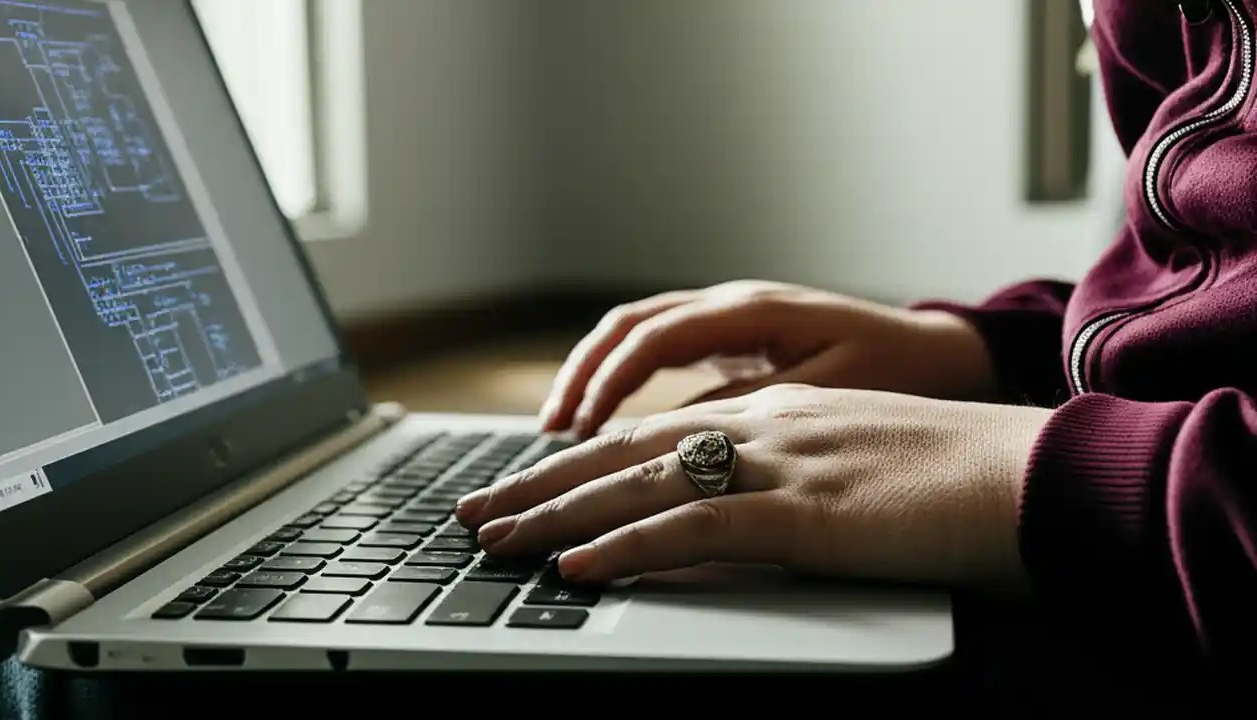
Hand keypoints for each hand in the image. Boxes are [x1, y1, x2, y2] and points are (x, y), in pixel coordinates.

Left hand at [458, 385, 1051, 590]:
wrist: (1045, 472)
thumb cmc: (969, 477)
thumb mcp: (866, 461)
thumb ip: (801, 473)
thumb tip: (750, 506)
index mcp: (781, 411)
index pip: (658, 433)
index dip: (585, 459)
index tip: (531, 484)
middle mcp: (766, 424)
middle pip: (627, 452)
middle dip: (542, 485)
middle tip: (476, 512)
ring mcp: (782, 463)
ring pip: (639, 484)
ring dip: (556, 517)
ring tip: (494, 541)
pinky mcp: (805, 513)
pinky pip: (693, 528)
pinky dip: (624, 548)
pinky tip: (575, 569)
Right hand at [537, 280, 997, 437]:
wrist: (945, 353)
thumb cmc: (898, 371)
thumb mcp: (828, 394)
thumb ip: (752, 411)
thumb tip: (676, 438)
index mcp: (751, 310)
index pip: (652, 338)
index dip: (607, 383)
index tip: (575, 430)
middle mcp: (731, 304)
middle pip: (629, 326)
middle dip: (581, 375)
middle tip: (546, 433)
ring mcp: (731, 318)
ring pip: (638, 334)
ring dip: (595, 375)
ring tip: (561, 429)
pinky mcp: (736, 340)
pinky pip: (662, 352)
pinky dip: (626, 381)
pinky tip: (609, 423)